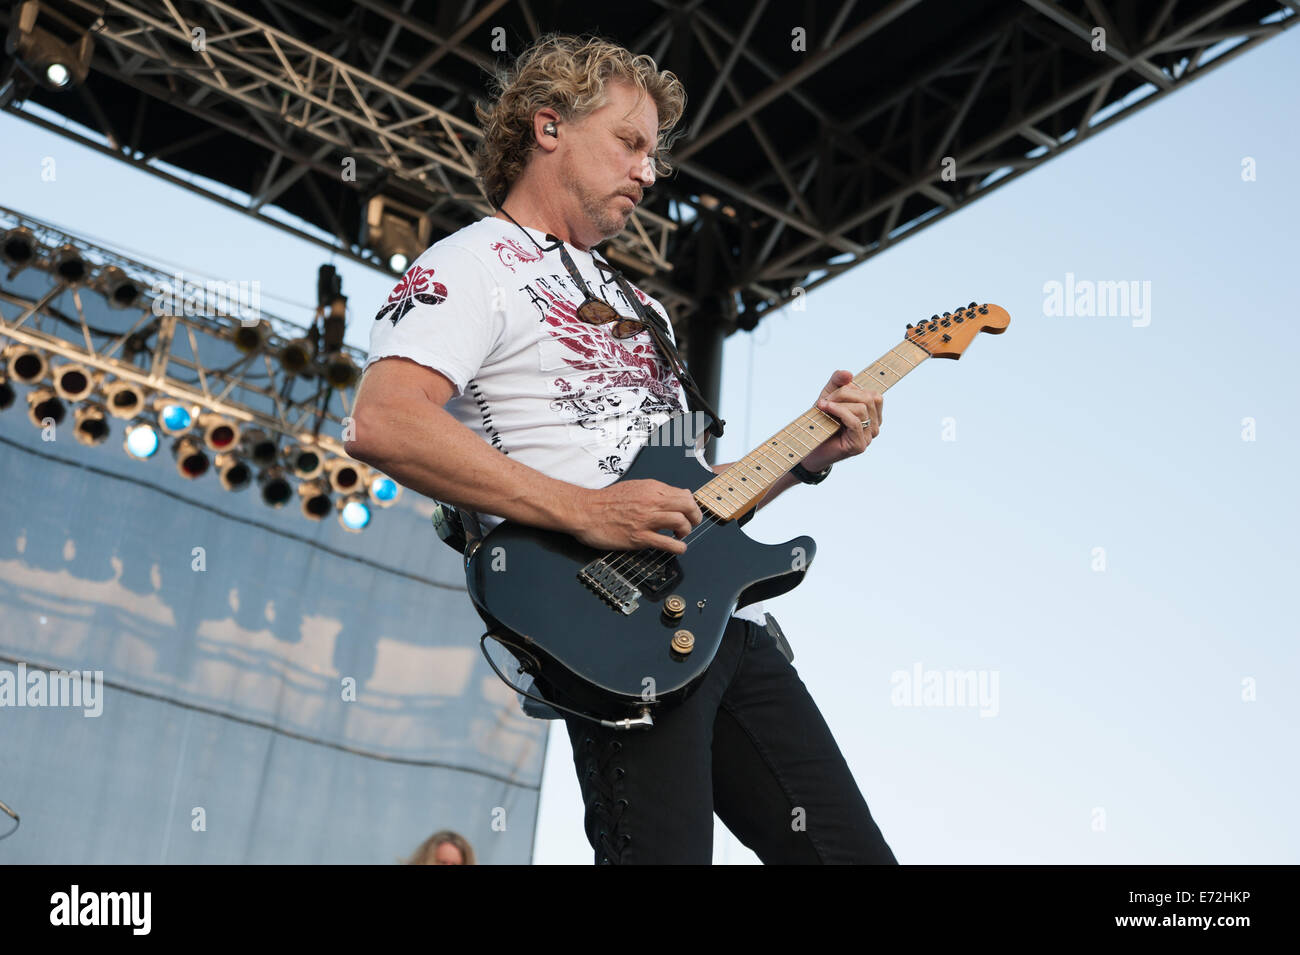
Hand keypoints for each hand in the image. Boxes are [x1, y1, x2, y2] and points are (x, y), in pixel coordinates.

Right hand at [570, 480, 704, 553]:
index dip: (691, 505)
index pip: (683, 494)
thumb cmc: (605, 501)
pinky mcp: (639, 537)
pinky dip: (678, 548)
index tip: (689, 513)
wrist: (585, 511)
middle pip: (687, 506)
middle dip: (695, 517)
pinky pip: (667, 543)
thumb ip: (653, 492)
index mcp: (651, 489)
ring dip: (686, 531)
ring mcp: (646, 520)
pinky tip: (677, 548)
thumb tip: (673, 496)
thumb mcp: (634, 488)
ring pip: (680, 522)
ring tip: (680, 536)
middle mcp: (651, 502)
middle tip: (692, 524)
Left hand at [801, 369, 882, 472]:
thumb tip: (848, 373)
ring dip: (839, 403)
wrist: (810, 447)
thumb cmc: (821, 423)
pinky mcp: (859, 445)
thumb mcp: (828, 396)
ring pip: (862, 408)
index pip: (873, 395)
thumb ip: (838, 382)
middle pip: (868, 398)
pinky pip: (855, 421)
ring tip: (823, 406)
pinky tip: (827, 409)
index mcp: (872, 414)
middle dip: (843, 394)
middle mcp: (874, 426)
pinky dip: (840, 411)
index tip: (832, 392)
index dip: (852, 388)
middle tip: (824, 400)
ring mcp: (869, 437)